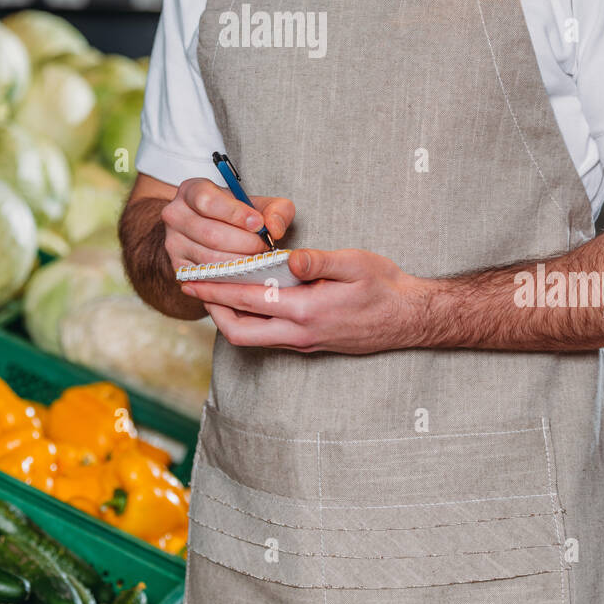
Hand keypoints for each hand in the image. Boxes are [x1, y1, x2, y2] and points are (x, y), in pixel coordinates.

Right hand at [162, 177, 294, 274]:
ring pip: (209, 259)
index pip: (207, 201)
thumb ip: (275, 210)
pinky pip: (206, 279)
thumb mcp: (257, 203)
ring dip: (240, 264)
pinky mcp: (178, 267)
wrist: (210, 228)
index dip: (235, 214)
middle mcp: (175, 215)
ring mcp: (173, 243)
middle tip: (265, 247)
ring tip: (258, 261)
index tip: (258, 223)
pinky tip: (246, 277)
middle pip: (211, 235)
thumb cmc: (237, 214)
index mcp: (191, 191)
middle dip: (245, 244)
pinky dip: (230, 281)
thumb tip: (274, 228)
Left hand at [181, 246, 425, 353]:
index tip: (193, 277)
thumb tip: (289, 258)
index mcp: (308, 311)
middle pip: (239, 332)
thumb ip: (321, 261)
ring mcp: (304, 343)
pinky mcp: (309, 345)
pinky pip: (267, 338)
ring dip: (227, 317)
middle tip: (193, 286)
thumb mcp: (357, 264)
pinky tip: (245, 302)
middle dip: (212, 309)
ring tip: (212, 293)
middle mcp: (301, 334)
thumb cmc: (385, 287)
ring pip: (251, 339)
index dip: (216, 288)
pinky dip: (247, 321)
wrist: (409, 319)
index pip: (249, 300)